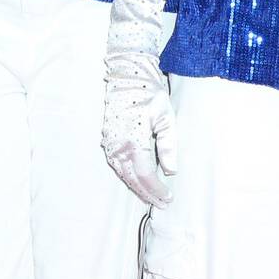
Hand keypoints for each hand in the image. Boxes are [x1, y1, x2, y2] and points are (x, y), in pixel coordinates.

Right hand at [101, 59, 177, 206]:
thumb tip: (170, 170)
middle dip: (147, 194)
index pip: (146, 175)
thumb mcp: (166, 117)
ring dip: (136, 187)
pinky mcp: (108, 139)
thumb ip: (168, 145)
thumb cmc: (149, 93)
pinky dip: (127, 175)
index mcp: (134, 141)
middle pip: (132, 179)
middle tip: (161, 204)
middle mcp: (118, 145)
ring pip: (122, 174)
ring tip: (151, 196)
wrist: (128, 75)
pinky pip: (116, 164)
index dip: (157, 190)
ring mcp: (110, 143)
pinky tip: (137, 179)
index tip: (168, 198)